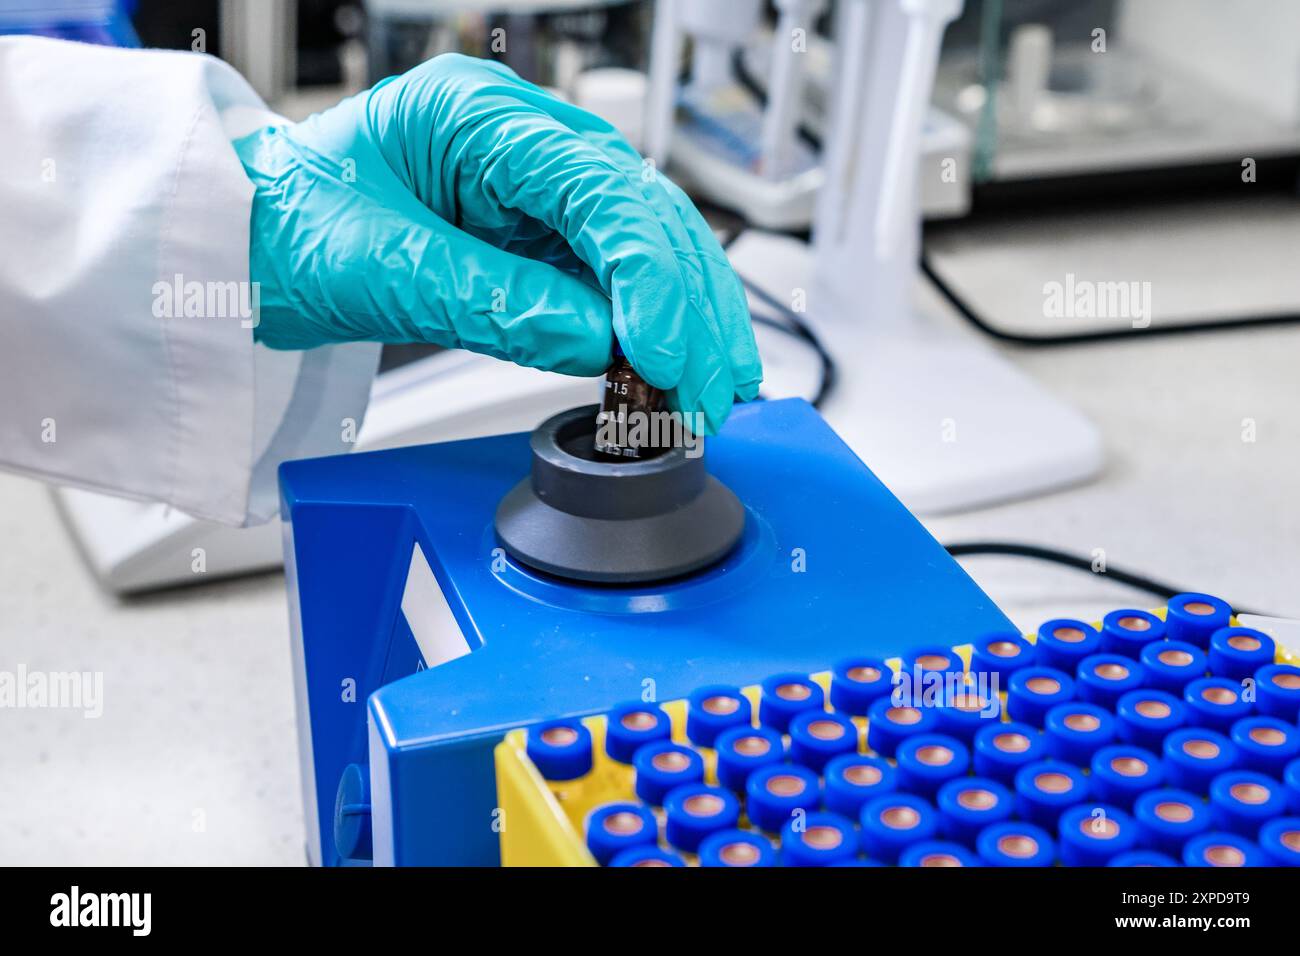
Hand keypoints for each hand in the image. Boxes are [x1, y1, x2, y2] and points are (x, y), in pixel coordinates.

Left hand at [234, 54, 761, 432]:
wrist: (243, 241)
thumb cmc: (285, 224)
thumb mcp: (379, 267)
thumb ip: (496, 303)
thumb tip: (601, 344)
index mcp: (477, 117)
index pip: (598, 187)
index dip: (648, 274)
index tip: (668, 352)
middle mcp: (522, 142)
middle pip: (642, 212)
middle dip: (689, 303)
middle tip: (712, 385)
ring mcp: (534, 189)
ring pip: (644, 244)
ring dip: (688, 316)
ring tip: (713, 387)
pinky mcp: (535, 237)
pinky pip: (610, 277)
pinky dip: (648, 325)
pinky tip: (676, 366)